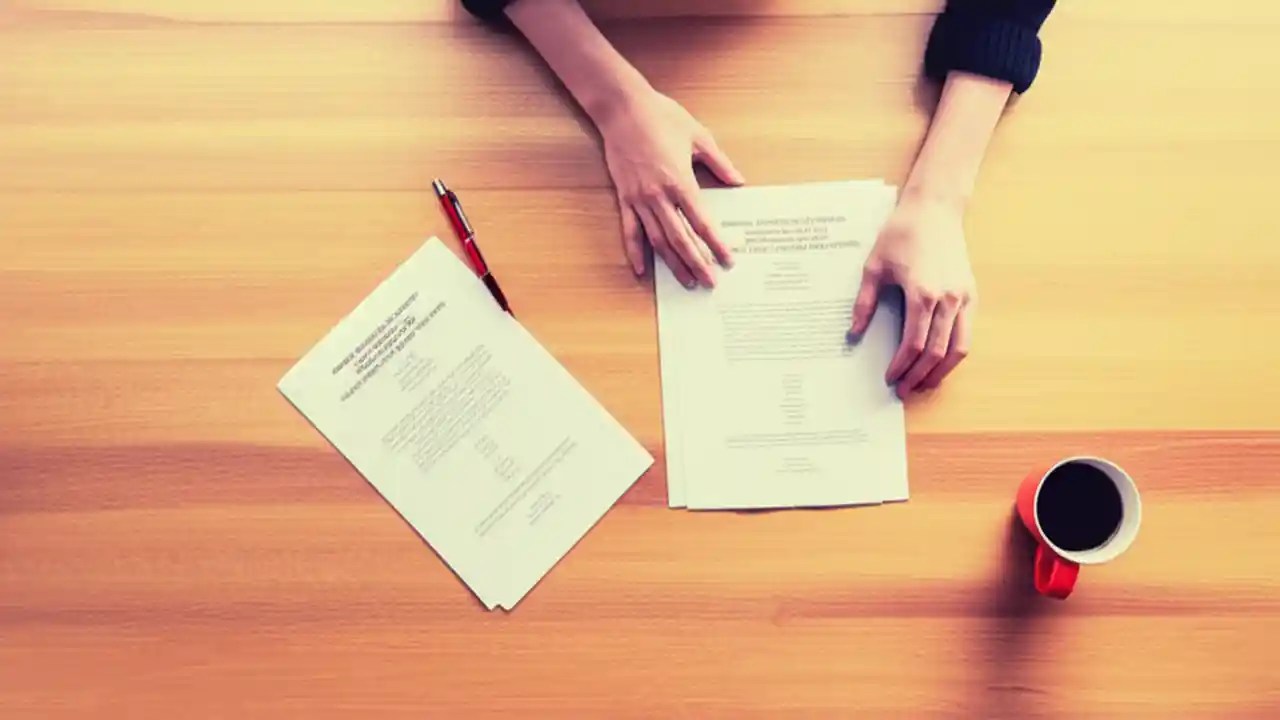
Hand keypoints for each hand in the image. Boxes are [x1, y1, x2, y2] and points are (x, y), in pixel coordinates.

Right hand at [597, 91, 743, 287]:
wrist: (622, 107)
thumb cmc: (662, 116)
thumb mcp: (699, 136)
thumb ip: (719, 163)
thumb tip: (738, 181)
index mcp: (680, 181)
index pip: (701, 221)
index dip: (715, 244)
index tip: (728, 260)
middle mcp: (659, 195)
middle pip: (680, 238)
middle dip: (697, 262)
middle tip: (709, 283)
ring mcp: (639, 198)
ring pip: (657, 240)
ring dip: (672, 263)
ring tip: (685, 281)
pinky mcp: (624, 197)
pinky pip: (630, 230)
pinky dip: (636, 251)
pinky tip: (642, 270)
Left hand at [850, 194, 976, 397]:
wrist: (934, 208)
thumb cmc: (901, 233)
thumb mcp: (873, 266)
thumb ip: (864, 304)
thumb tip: (853, 333)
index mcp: (922, 292)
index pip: (914, 343)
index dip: (902, 365)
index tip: (889, 377)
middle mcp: (948, 298)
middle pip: (937, 352)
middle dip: (919, 375)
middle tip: (904, 390)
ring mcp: (963, 297)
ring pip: (959, 348)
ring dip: (942, 371)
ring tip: (924, 384)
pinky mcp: (971, 293)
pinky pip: (967, 332)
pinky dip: (956, 353)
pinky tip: (940, 361)